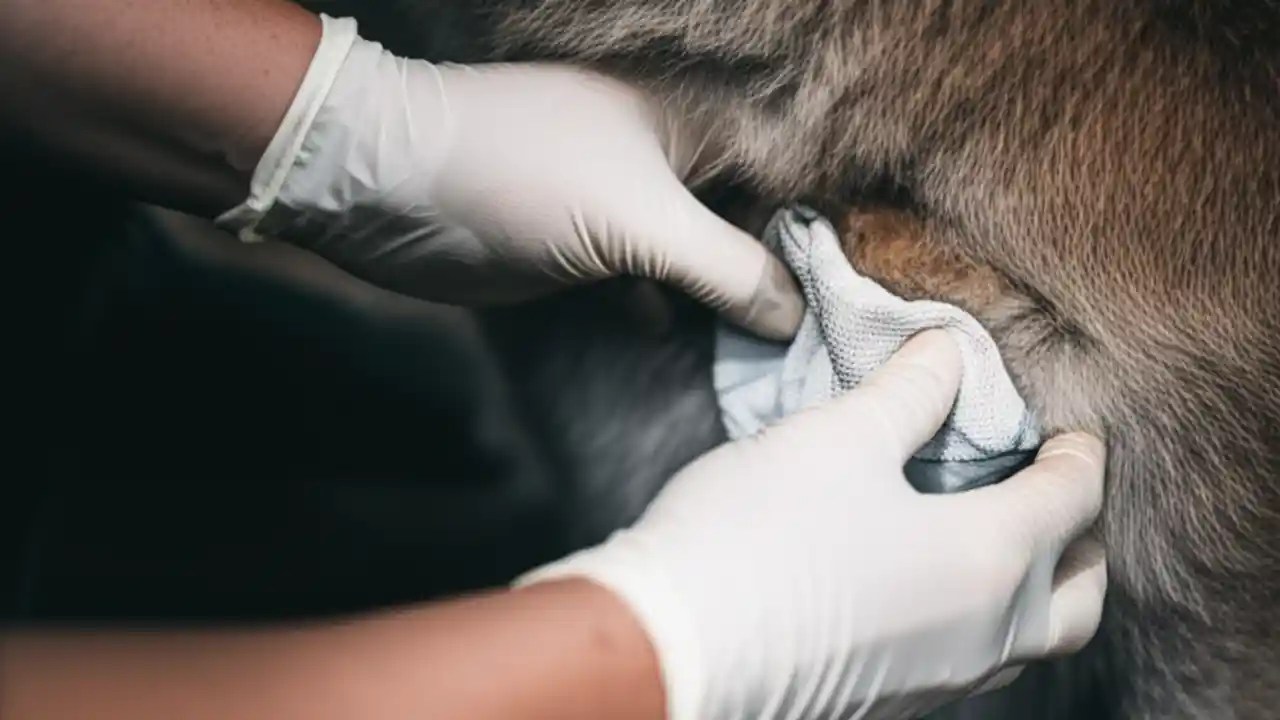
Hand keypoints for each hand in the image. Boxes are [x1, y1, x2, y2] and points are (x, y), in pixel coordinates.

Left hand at [217, 15, 802, 339]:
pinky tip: (706, 351)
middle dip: (786, 279)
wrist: (391, 191)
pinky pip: (658, 285)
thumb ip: (728, 267)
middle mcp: (674, 157)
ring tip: (787, 363)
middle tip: (835, 349)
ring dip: (736, 306)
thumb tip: (797, 317)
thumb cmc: (519, 175)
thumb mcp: (640, 218)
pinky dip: (679, 315)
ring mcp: (632, 204)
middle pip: (753, 222)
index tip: (871, 305)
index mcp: (697, 119)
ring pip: (705, 259)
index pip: (792, 177)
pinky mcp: (595, 250)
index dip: (830, 237)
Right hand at [518, 330, 1107, 719]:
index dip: (1082, 457)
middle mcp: (981, 637)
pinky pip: (965, 665)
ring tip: (993, 542)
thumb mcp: (838, 438)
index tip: (1076, 432)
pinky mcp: (886, 705)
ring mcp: (935, 684)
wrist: (672, 654)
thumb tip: (950, 354)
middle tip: (1053, 499)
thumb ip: (909, 391)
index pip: (1072, 503)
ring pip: (1025, 643)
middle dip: (1081, 546)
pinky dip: (975, 622)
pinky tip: (921, 588)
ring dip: (1032, 591)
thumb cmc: (760, 538)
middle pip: (1079, 601)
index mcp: (988, 562)